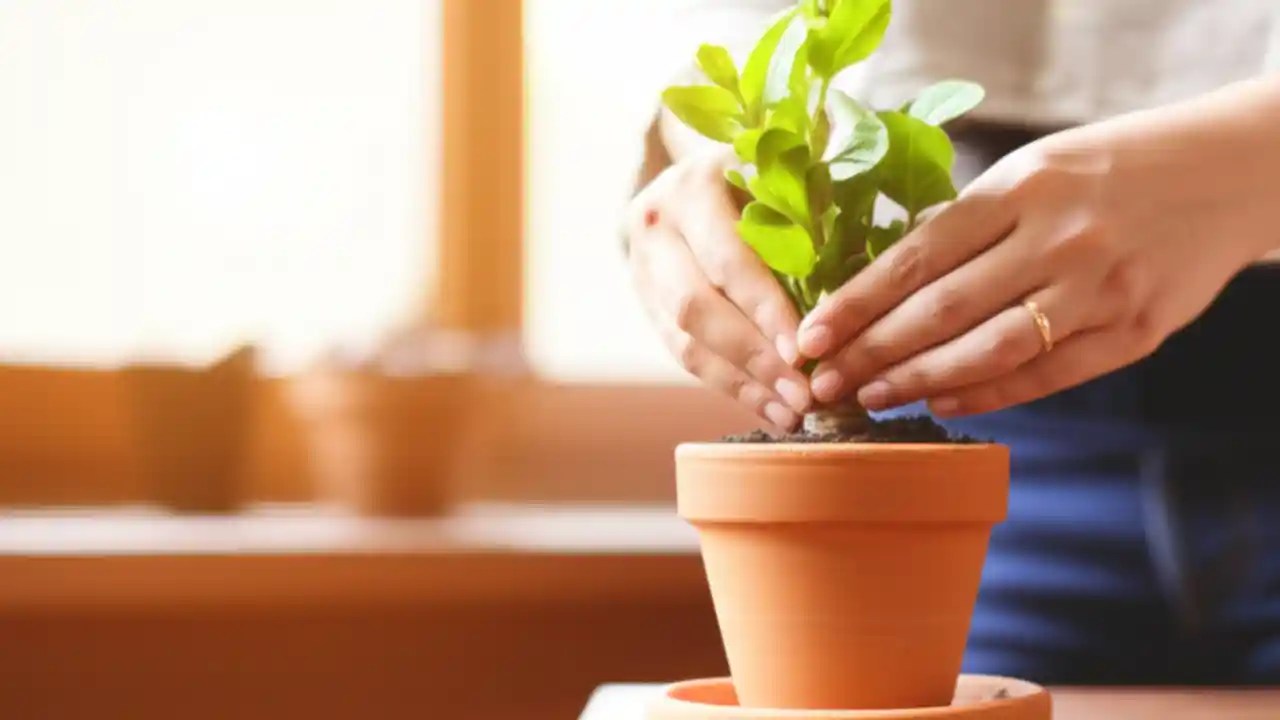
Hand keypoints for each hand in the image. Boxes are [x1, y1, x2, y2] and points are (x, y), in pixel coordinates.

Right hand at [627, 148, 810, 428]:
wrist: (691, 174)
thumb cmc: (761, 169)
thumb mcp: (785, 165)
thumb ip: (815, 198)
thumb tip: (862, 257)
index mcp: (693, 185)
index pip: (729, 259)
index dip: (766, 310)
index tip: (805, 352)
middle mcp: (656, 224)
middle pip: (697, 308)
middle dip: (755, 359)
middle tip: (803, 396)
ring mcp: (642, 266)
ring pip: (686, 341)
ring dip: (742, 384)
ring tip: (791, 415)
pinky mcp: (645, 302)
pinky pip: (683, 356)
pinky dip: (729, 387)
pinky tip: (769, 410)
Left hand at [795, 117, 1277, 417]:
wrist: (1230, 172)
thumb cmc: (1109, 169)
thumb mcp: (1034, 169)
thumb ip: (969, 221)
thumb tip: (886, 279)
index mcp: (1021, 187)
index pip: (918, 257)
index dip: (857, 303)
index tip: (809, 336)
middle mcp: (1058, 237)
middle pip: (943, 309)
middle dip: (872, 352)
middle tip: (822, 383)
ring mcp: (1100, 287)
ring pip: (990, 349)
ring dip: (920, 381)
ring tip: (869, 398)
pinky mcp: (1136, 330)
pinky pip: (1049, 374)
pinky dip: (990, 393)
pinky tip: (942, 402)